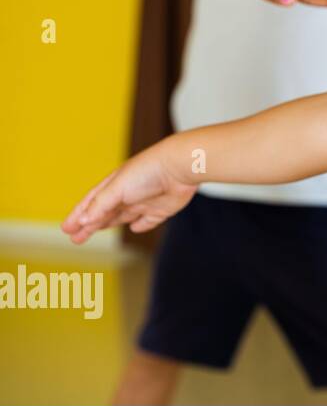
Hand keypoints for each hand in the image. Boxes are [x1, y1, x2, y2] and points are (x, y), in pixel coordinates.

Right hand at [62, 139, 197, 243]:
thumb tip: (83, 220)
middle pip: (103, 213)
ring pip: (121, 218)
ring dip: (106, 226)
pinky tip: (134, 227)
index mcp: (114, 185)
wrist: (180, 167)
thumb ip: (101, 205)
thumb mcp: (118, 187)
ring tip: (93, 234)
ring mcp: (144, 202)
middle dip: (88, 225)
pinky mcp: (161, 209)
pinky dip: (140, 225)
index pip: (91, 203)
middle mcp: (128, 194)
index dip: (78, 216)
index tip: (66, 228)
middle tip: (75, 238)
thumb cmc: (148, 170)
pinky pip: (148, 221)